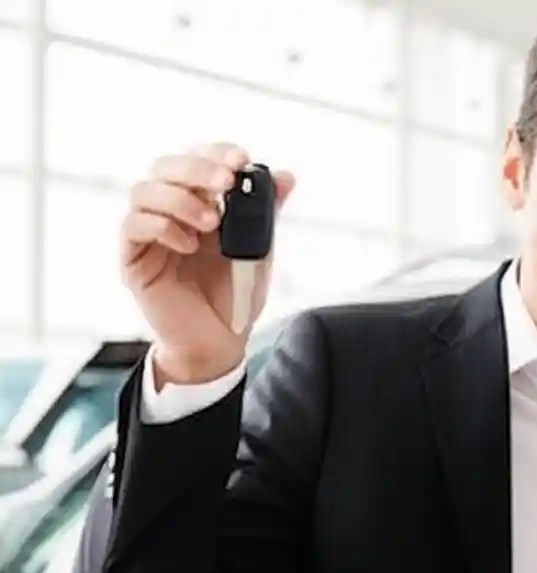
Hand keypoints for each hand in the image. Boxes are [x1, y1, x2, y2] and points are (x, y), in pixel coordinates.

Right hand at [119, 142, 294, 384]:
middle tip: (226, 184)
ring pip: (143, 191)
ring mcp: (148, 233)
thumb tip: (286, 176)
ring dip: (181, 199)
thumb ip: (266, 212)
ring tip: (212, 224)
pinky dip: (162, 227)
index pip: (197, 158)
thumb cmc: (234, 291)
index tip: (241, 159)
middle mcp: (168, 209)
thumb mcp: (259, 247)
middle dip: (197, 168)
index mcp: (198, 200)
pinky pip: (133, 226)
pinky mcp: (133, 258)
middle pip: (164, 165)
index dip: (215, 152)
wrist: (219, 339)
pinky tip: (189, 245)